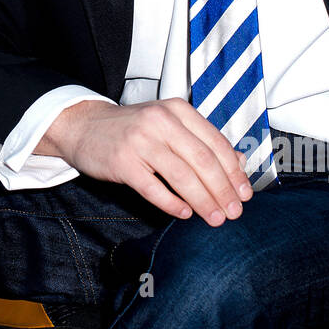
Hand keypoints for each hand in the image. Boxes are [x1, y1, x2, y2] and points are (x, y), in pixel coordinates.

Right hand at [35, 97, 254, 224]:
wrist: (84, 126)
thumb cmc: (131, 128)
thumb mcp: (168, 124)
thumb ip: (202, 140)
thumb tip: (238, 163)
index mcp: (177, 110)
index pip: (215, 143)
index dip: (234, 172)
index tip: (244, 193)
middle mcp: (160, 121)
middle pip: (202, 161)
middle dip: (223, 190)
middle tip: (233, 211)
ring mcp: (140, 141)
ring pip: (182, 176)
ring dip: (203, 201)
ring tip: (214, 218)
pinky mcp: (123, 162)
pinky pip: (154, 189)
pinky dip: (173, 204)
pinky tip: (185, 213)